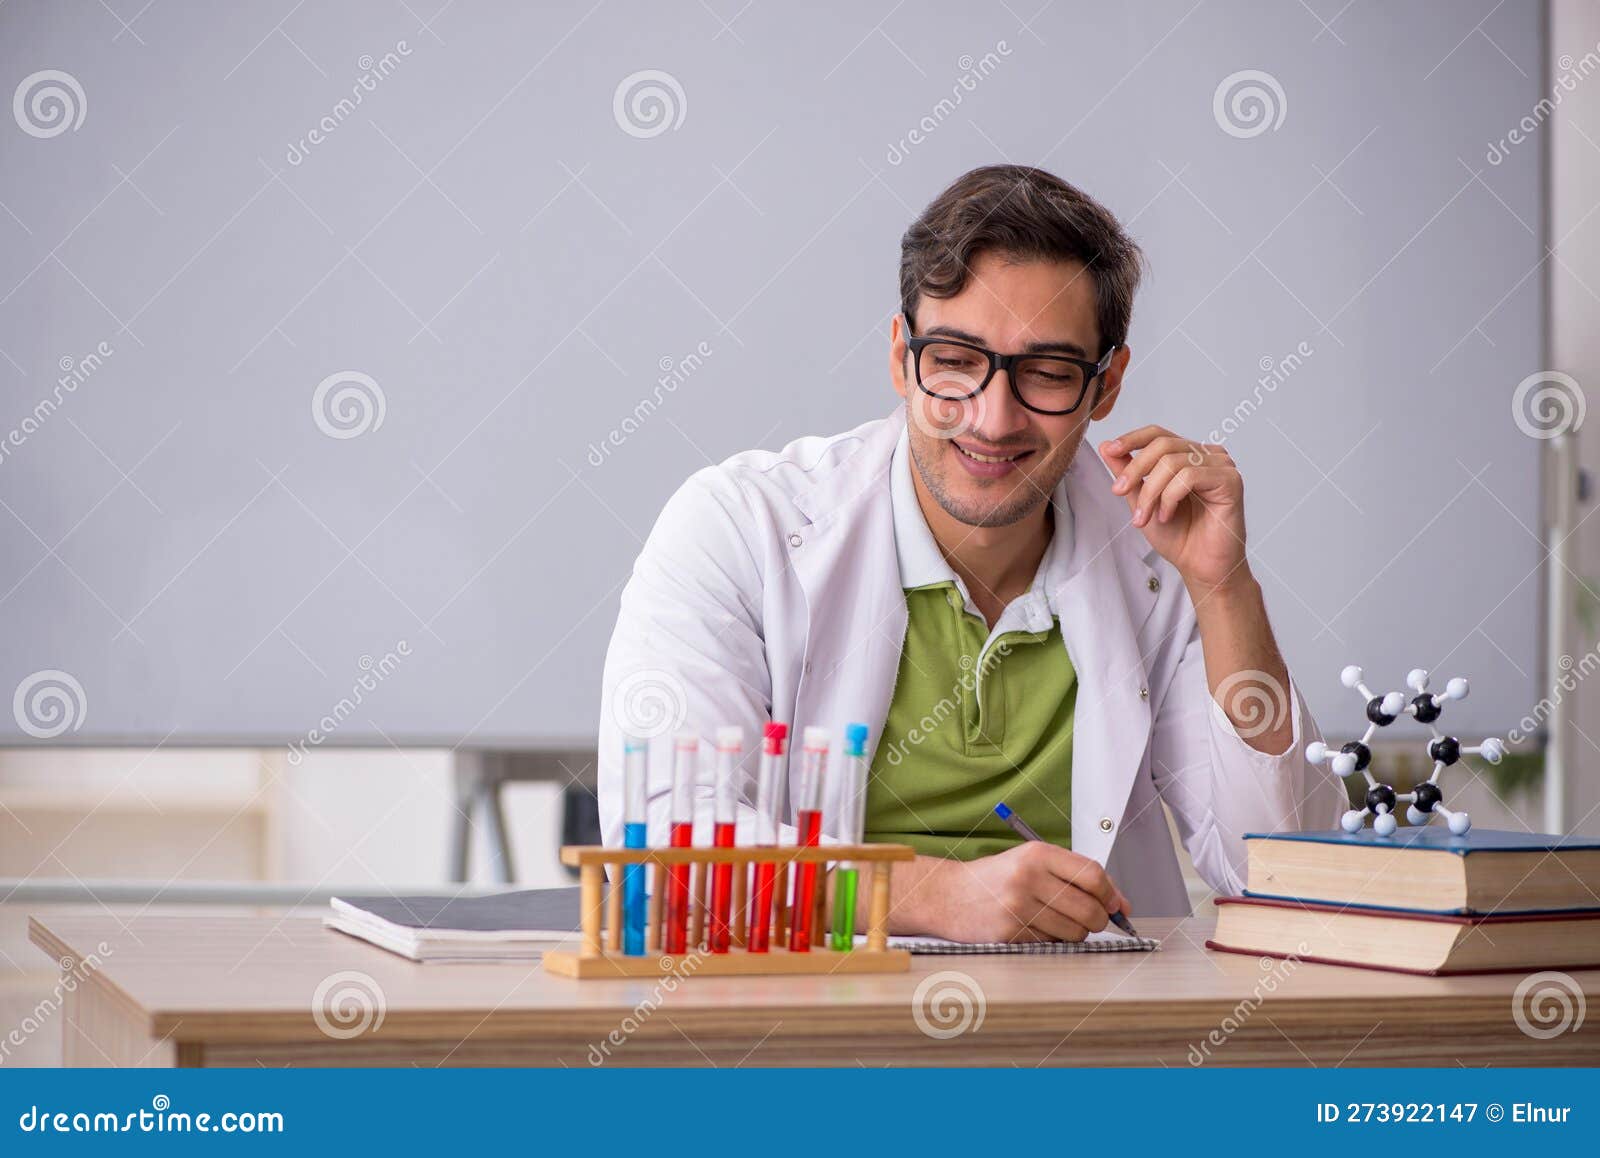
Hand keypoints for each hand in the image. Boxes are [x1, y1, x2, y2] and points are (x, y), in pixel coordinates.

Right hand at [918, 843, 1129, 942]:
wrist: (947, 895)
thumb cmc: (995, 879)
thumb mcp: (1032, 863)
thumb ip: (1075, 877)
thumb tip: (1121, 904)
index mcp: (1037, 854)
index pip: (1093, 874)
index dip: (1111, 894)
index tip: (1115, 905)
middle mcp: (1028, 878)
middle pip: (1089, 909)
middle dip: (1098, 920)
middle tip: (1091, 920)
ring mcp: (1018, 908)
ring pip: (1074, 932)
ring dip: (1075, 934)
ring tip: (1056, 923)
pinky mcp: (1010, 933)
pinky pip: (1051, 945)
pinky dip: (1052, 942)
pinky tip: (1036, 930)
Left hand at [1100, 425, 1248, 594]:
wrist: (1200, 567)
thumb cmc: (1178, 536)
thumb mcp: (1142, 500)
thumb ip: (1128, 473)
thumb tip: (1106, 446)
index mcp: (1188, 455)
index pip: (1159, 434)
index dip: (1132, 438)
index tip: (1110, 450)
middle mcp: (1207, 455)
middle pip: (1162, 445)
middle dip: (1135, 469)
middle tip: (1119, 491)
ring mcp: (1221, 466)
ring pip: (1173, 461)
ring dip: (1151, 491)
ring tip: (1146, 516)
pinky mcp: (1230, 480)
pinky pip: (1190, 476)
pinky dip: (1170, 497)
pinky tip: (1167, 516)